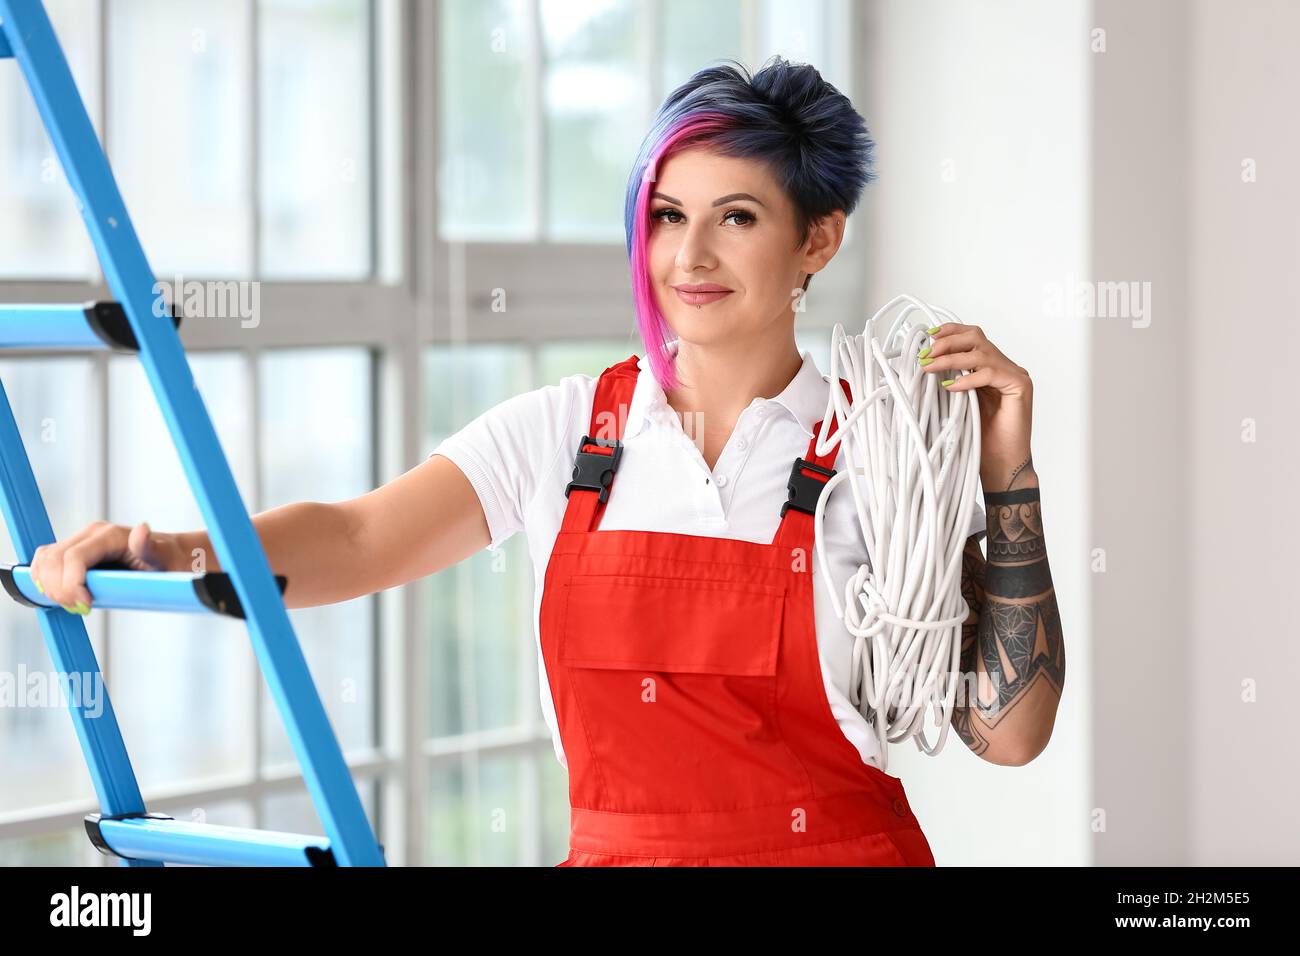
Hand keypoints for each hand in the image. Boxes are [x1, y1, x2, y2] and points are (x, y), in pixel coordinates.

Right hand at [29, 521, 179, 614]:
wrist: (170, 556)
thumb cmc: (168, 560)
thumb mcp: (164, 558)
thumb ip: (149, 547)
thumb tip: (142, 530)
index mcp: (108, 535)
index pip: (73, 557)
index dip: (71, 584)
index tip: (86, 605)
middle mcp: (90, 534)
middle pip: (54, 560)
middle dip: (60, 589)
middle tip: (80, 608)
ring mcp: (80, 542)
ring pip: (45, 561)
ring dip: (50, 587)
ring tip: (73, 604)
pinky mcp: (74, 552)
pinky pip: (46, 562)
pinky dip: (45, 580)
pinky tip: (62, 596)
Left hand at [918, 323, 1035, 489]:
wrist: (1000, 466)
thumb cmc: (980, 440)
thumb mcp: (956, 404)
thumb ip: (948, 380)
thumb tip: (922, 365)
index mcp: (991, 368)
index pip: (972, 337)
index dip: (950, 332)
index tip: (927, 337)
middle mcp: (1005, 367)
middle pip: (977, 338)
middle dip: (947, 342)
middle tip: (926, 354)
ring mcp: (1015, 375)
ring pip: (982, 353)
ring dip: (951, 358)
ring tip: (930, 368)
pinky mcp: (1020, 387)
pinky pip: (991, 373)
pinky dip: (968, 377)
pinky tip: (951, 386)